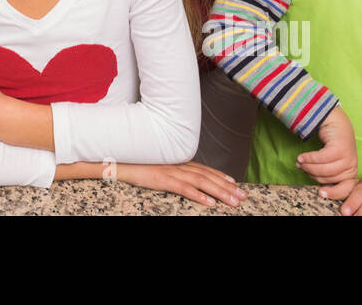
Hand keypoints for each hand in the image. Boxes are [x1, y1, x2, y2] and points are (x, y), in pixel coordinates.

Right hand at [117, 161, 248, 207]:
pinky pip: (184, 188)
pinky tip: (210, 202)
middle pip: (208, 176)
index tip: (235, 183)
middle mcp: (179, 165)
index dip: (221, 176)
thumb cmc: (137, 163)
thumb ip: (173, 171)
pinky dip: (198, 195)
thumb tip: (185, 178)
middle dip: (227, 187)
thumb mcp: (158, 166)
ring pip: (202, 182)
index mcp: (178, 162)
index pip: (205, 169)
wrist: (119, 159)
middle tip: (243, 196)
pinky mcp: (163, 179)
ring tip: (233, 201)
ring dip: (220, 192)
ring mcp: (171, 171)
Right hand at [298, 105, 358, 197]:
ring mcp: (348, 157)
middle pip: (329, 179)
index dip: (331, 192)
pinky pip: (321, 158)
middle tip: (302, 168)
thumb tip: (318, 189)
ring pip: (324, 170)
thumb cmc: (332, 143)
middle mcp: (352, 166)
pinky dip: (309, 158)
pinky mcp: (340, 149)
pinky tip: (301, 157)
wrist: (336, 121)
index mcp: (351, 173)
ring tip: (299, 162)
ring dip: (308, 166)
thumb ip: (328, 174)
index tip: (319, 193)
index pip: (342, 189)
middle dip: (312, 174)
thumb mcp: (333, 162)